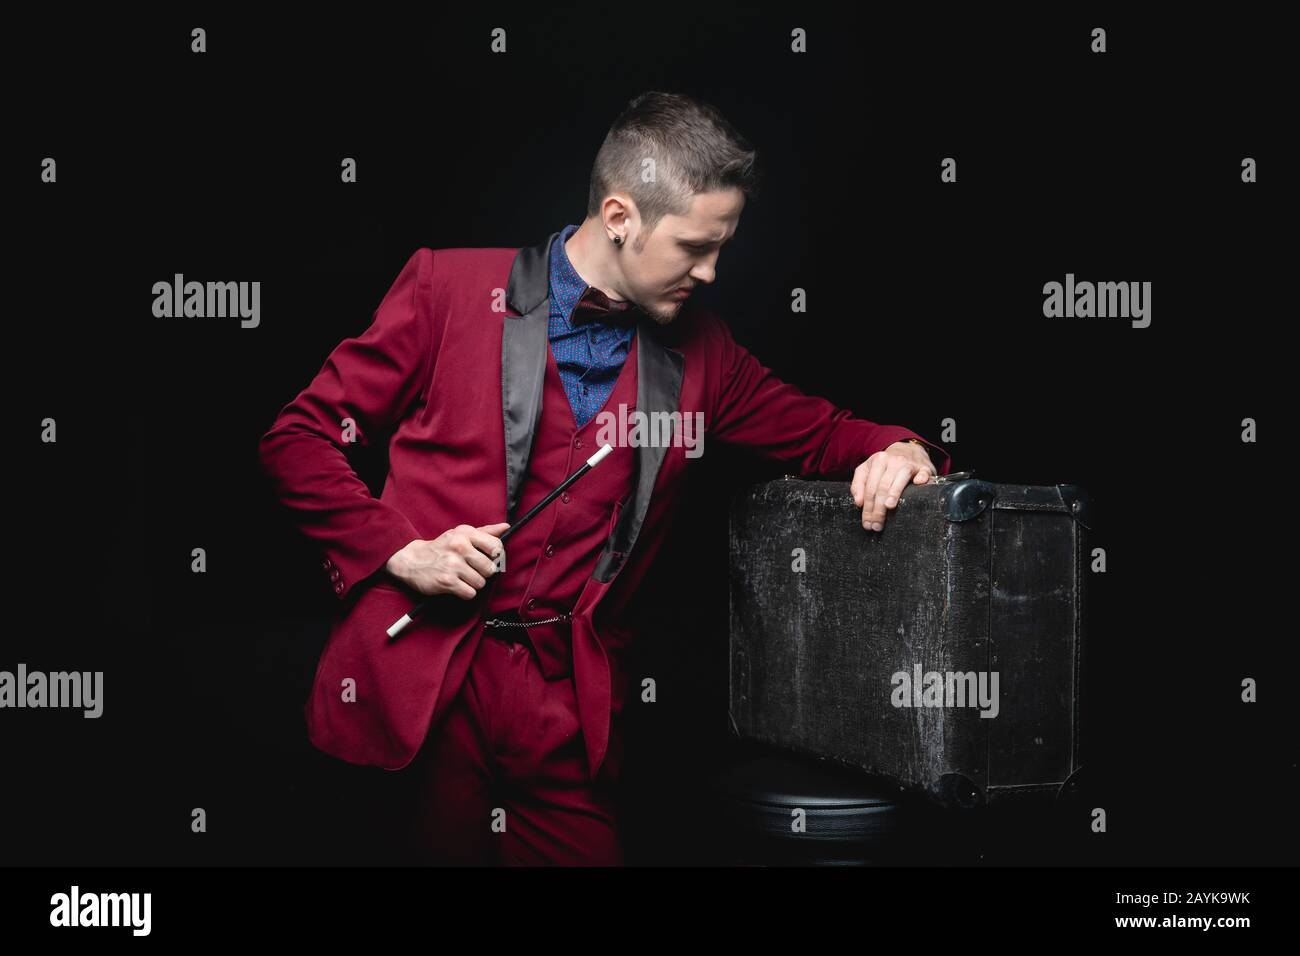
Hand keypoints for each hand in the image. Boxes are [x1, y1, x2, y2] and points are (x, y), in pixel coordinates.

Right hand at [385, 522, 509, 598]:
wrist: (412, 560)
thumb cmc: (442, 547)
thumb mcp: (460, 534)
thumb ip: (485, 532)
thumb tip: (505, 527)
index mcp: (465, 533)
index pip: (496, 546)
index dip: (497, 556)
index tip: (489, 559)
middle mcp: (459, 546)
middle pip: (490, 568)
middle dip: (484, 573)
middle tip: (472, 569)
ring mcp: (453, 564)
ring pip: (481, 582)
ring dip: (474, 583)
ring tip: (463, 577)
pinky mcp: (447, 581)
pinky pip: (470, 593)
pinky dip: (466, 592)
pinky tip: (458, 585)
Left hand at [850, 442, 934, 531]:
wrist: (909, 450)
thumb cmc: (886, 465)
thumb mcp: (868, 469)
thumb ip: (858, 484)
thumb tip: (858, 502)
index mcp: (877, 461)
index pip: (869, 488)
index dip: (867, 507)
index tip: (867, 522)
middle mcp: (892, 461)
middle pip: (882, 487)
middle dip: (878, 509)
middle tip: (877, 525)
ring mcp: (909, 463)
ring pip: (899, 480)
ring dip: (894, 494)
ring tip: (889, 508)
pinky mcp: (924, 468)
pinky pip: (923, 473)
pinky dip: (921, 478)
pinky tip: (918, 483)